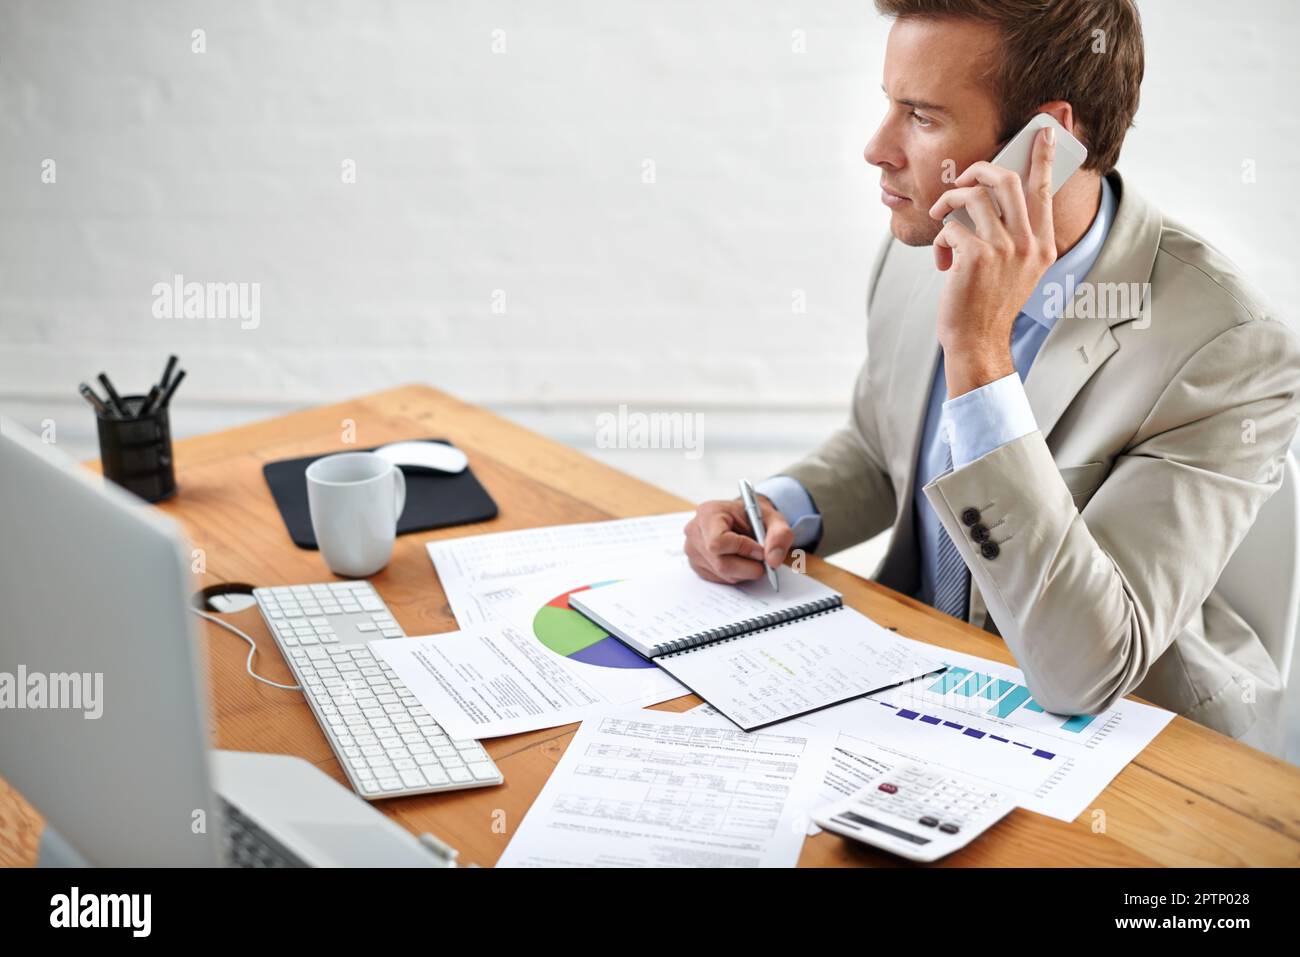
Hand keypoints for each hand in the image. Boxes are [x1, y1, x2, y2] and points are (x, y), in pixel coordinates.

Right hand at [683, 495, 792, 583]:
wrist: (743, 519)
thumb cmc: (754, 517)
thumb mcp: (774, 519)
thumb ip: (779, 536)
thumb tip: (773, 560)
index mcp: (708, 513)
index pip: (718, 542)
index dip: (743, 550)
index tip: (760, 550)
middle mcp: (695, 532)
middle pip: (721, 563)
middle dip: (748, 566)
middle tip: (762, 560)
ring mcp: (693, 550)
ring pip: (722, 574)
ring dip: (744, 572)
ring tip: (751, 557)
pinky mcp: (696, 565)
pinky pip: (719, 579)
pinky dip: (735, 575)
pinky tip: (740, 560)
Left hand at [928, 126, 1057, 397]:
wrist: (977, 340)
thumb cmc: (989, 302)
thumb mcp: (1016, 269)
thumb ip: (1015, 236)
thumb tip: (988, 197)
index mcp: (1042, 244)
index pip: (1045, 189)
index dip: (1043, 156)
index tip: (1045, 131)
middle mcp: (1028, 243)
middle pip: (1006, 179)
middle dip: (978, 167)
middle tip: (963, 175)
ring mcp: (1003, 249)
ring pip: (972, 195)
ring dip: (948, 201)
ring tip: (941, 217)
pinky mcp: (975, 256)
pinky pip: (951, 224)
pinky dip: (941, 237)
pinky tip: (943, 259)